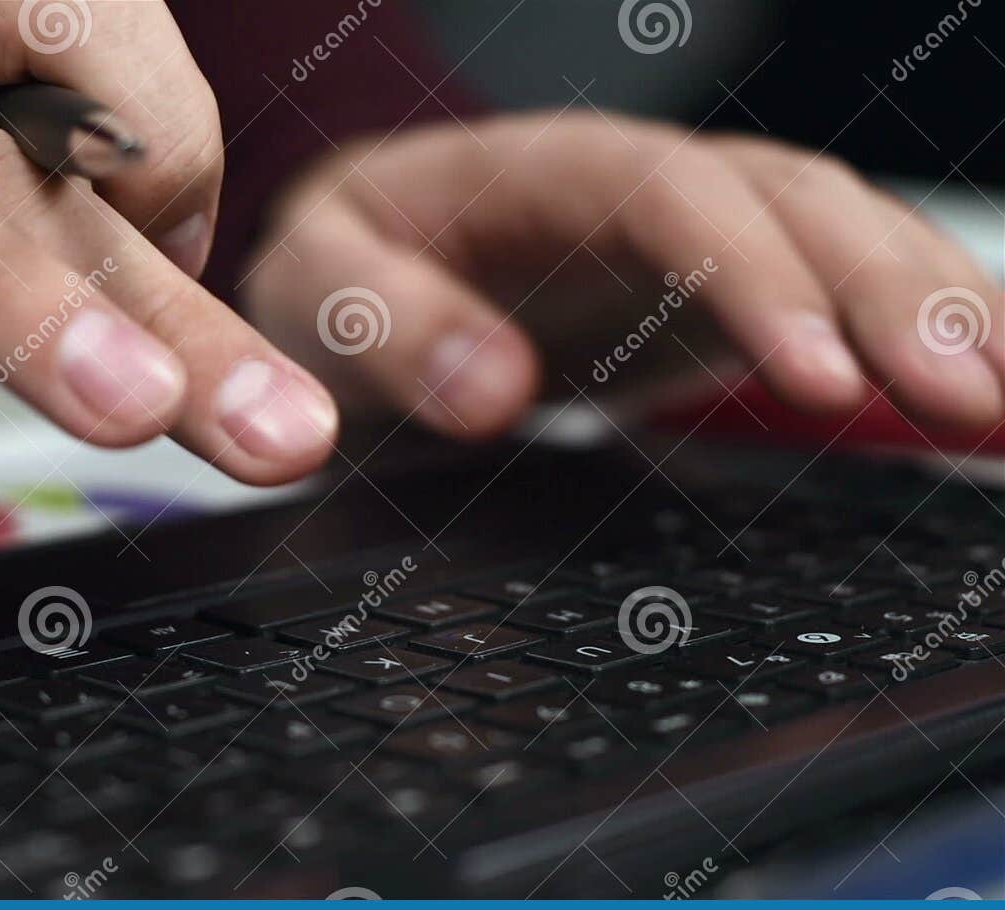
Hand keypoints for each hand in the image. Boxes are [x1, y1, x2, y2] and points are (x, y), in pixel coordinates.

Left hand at [243, 112, 1003, 434]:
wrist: (364, 263)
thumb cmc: (342, 270)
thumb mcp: (316, 289)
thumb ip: (382, 325)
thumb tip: (486, 391)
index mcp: (540, 167)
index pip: (672, 196)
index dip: (753, 276)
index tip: (812, 376)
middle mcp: (639, 182)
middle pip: (792, 203)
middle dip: (886, 295)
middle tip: (963, 399)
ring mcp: (694, 226)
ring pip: (844, 232)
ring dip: (932, 306)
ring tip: (996, 399)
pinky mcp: (726, 279)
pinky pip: (844, 280)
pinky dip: (922, 319)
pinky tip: (986, 377)